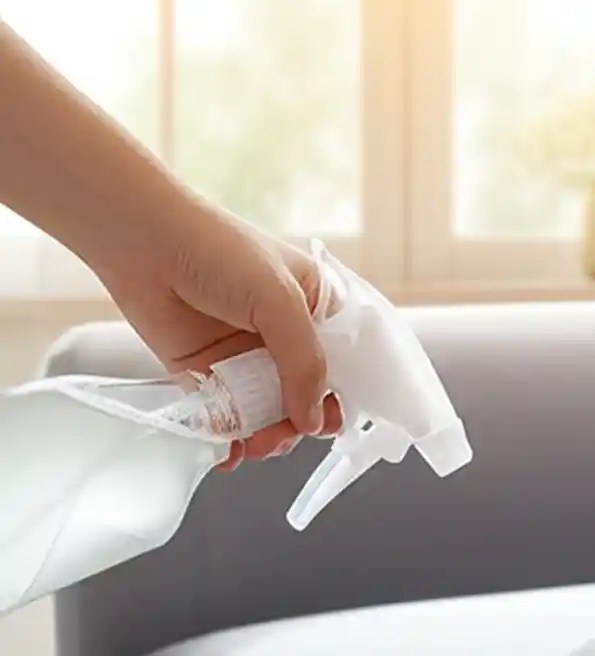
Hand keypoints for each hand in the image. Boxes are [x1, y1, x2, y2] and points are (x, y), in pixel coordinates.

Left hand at [91, 200, 343, 469]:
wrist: (145, 245)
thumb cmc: (220, 252)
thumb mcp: (279, 300)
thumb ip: (303, 362)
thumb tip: (313, 421)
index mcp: (317, 309)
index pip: (346, 362)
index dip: (346, 395)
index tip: (333, 422)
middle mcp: (286, 336)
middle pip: (310, 394)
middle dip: (303, 422)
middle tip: (288, 434)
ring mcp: (248, 357)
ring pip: (273, 412)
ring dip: (270, 435)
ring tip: (257, 444)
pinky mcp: (209, 375)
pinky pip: (230, 418)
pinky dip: (233, 441)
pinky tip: (232, 453)